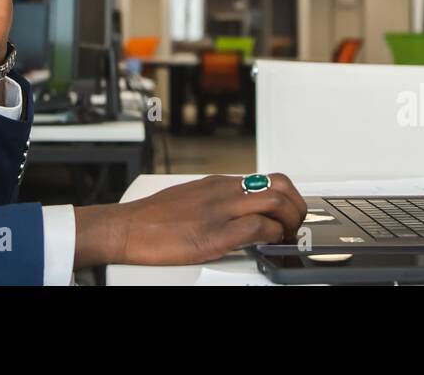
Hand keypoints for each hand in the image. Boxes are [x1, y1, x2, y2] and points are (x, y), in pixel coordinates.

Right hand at [72, 174, 307, 266]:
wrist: (127, 227)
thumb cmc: (153, 217)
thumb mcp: (192, 198)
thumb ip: (218, 202)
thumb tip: (240, 214)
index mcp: (219, 183)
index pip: (268, 179)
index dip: (288, 197)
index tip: (291, 213)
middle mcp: (223, 192)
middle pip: (279, 186)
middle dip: (297, 207)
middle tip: (295, 225)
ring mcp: (220, 211)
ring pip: (274, 202)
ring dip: (289, 221)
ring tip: (285, 236)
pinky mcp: (214, 234)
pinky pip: (256, 227)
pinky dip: (270, 235)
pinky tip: (266, 243)